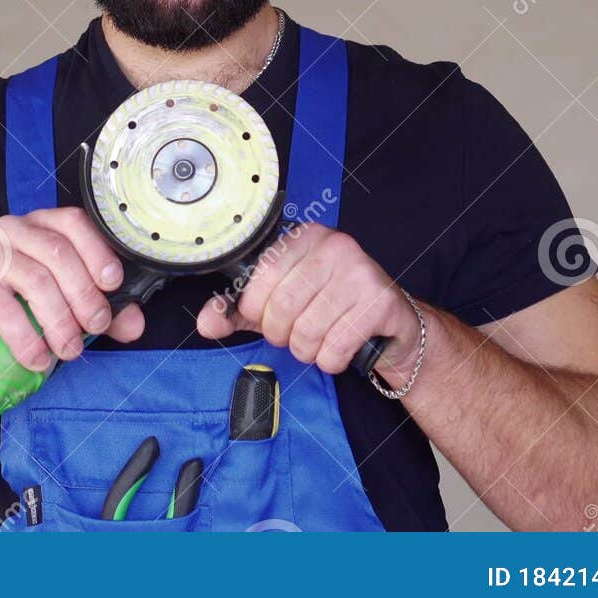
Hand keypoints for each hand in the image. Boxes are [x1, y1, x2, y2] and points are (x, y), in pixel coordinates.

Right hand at [0, 207, 145, 370]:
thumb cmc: (21, 307)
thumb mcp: (68, 305)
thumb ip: (104, 310)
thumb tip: (135, 324)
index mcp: (42, 225)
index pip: (74, 222)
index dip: (98, 252)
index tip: (114, 284)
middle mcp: (13, 231)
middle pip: (59, 253)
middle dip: (85, 295)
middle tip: (96, 327)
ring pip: (36, 281)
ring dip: (60, 321)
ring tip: (70, 350)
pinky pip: (5, 311)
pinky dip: (28, 339)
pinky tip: (39, 359)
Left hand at [195, 222, 418, 375]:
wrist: (390, 325)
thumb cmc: (329, 308)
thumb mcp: (278, 304)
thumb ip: (238, 311)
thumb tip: (207, 322)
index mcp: (304, 237)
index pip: (260, 278)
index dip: (256, 310)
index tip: (267, 316)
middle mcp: (334, 246)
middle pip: (281, 308)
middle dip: (282, 335)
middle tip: (297, 334)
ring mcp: (360, 272)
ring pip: (306, 332)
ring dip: (307, 351)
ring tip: (320, 340)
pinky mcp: (379, 302)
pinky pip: (334, 348)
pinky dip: (331, 360)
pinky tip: (341, 348)